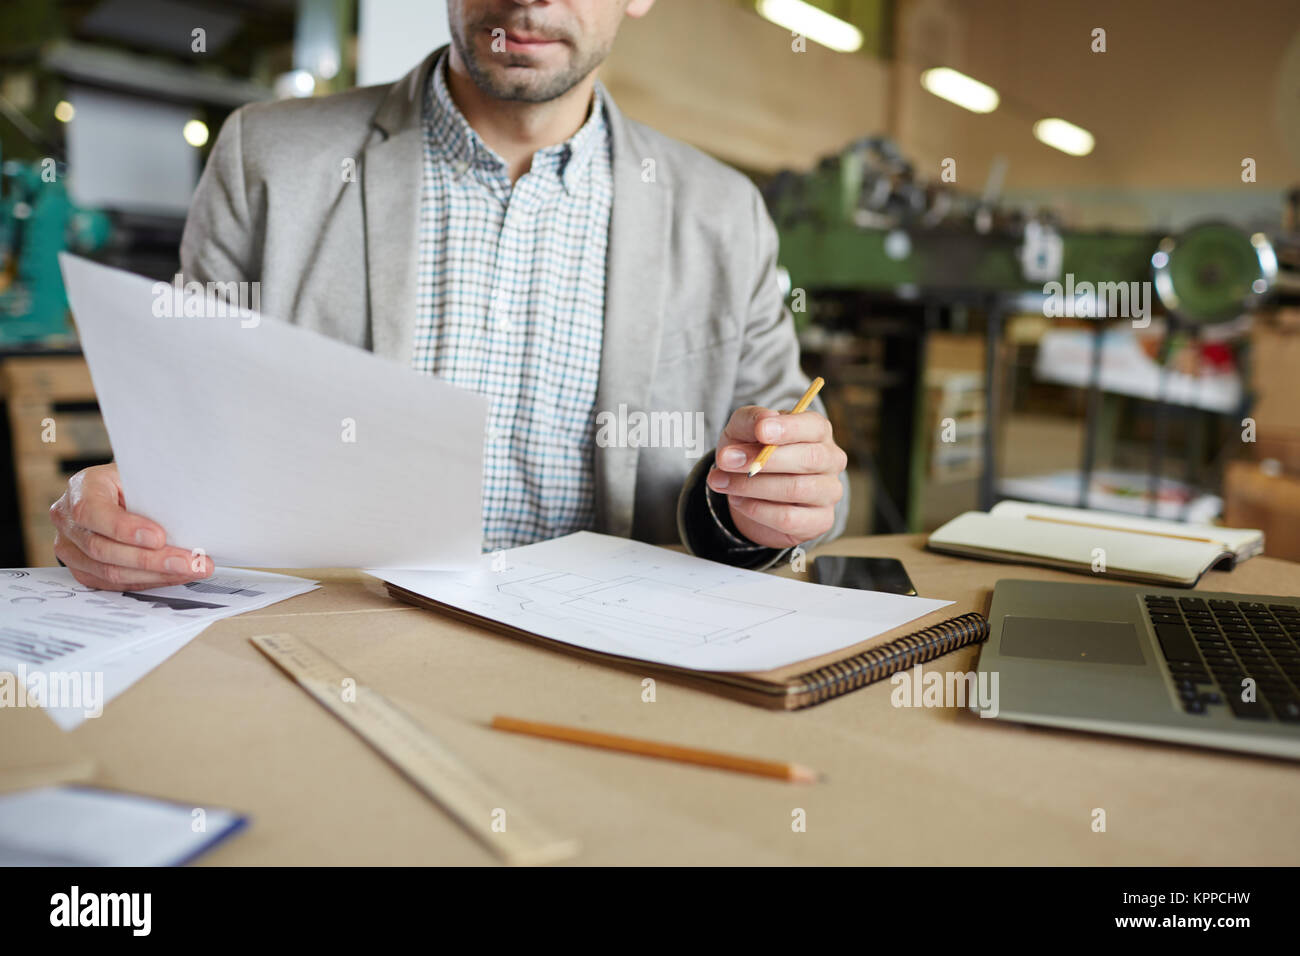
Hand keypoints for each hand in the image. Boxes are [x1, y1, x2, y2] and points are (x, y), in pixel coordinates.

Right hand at [50, 463, 212, 589]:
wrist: (121, 493)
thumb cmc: (136, 484)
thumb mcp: (144, 477)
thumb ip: (156, 494)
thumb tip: (190, 516)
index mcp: (81, 488)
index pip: (91, 511)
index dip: (124, 528)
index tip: (159, 537)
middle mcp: (68, 519)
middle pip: (103, 549)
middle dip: (152, 559)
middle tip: (190, 562)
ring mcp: (71, 548)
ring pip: (110, 572)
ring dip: (156, 575)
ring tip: (192, 570)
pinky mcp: (83, 569)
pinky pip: (114, 584)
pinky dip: (149, 581)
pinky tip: (175, 575)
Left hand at [706, 405, 846, 549]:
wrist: (751, 489)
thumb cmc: (752, 449)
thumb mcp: (743, 429)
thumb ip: (751, 420)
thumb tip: (763, 422)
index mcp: (818, 431)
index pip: (814, 426)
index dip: (789, 428)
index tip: (761, 431)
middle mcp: (831, 460)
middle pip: (809, 459)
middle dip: (763, 460)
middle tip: (725, 460)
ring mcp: (829, 492)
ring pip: (796, 489)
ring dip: (752, 486)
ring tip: (722, 482)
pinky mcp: (821, 520)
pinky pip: (789, 518)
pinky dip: (757, 510)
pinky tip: (738, 501)